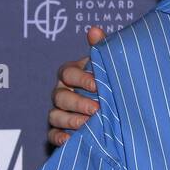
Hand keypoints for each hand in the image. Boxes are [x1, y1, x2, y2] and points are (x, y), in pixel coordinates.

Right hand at [47, 25, 106, 145]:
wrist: (117, 108)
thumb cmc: (109, 82)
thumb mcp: (107, 66)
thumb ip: (101, 49)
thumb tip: (95, 30)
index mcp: (71, 74)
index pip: (67, 72)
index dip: (81, 78)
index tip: (97, 85)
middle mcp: (61, 91)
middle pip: (59, 96)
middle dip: (77, 102)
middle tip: (96, 109)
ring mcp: (59, 111)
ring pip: (54, 115)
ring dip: (70, 120)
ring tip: (87, 124)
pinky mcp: (59, 131)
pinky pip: (53, 135)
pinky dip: (59, 137)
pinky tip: (70, 140)